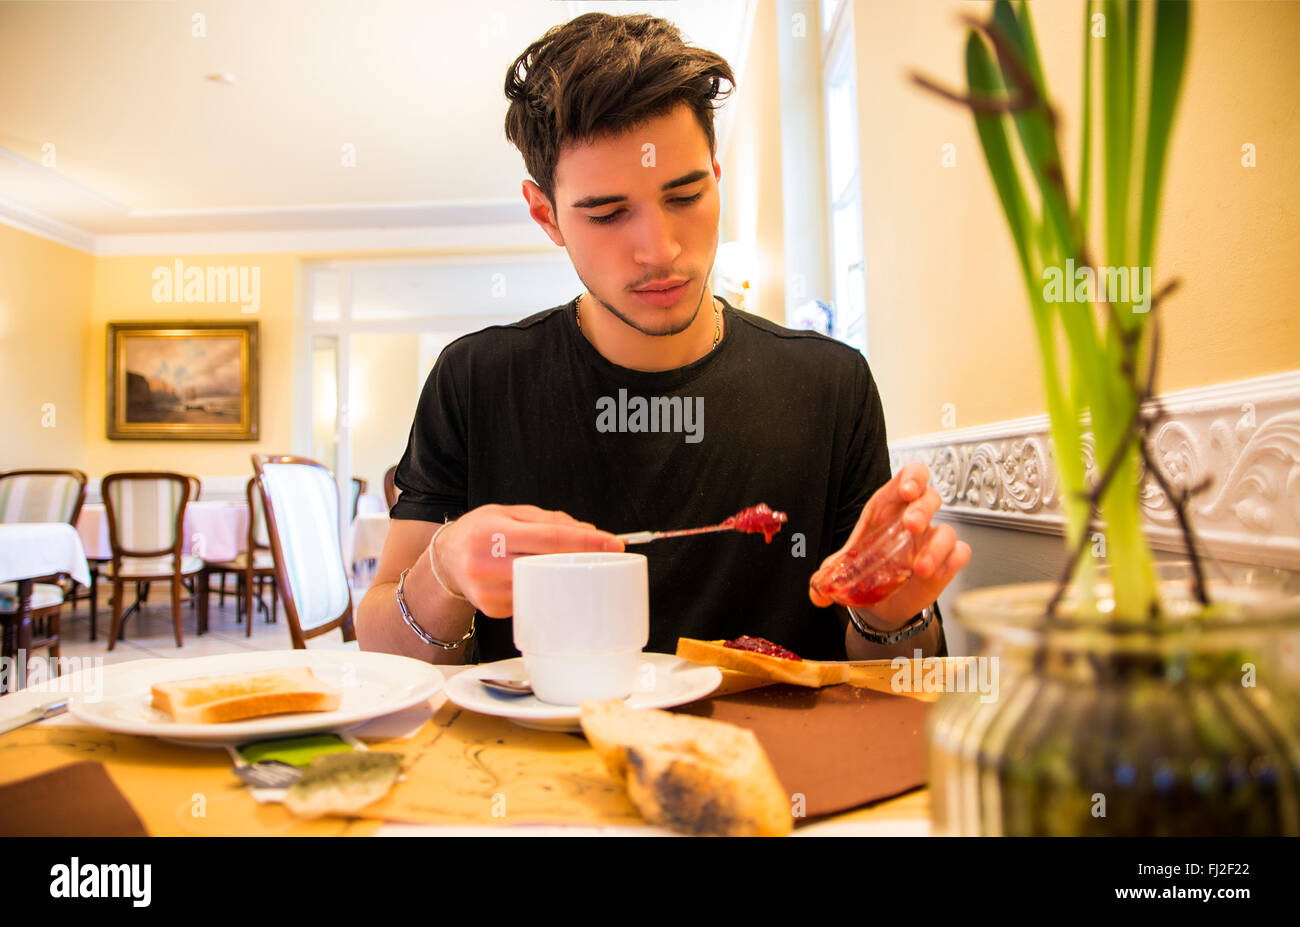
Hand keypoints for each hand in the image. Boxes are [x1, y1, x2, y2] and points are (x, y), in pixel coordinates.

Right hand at [434, 504, 623, 617]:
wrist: (446, 559)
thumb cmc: (480, 532)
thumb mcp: (510, 513)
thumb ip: (549, 520)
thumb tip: (588, 531)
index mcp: (492, 532)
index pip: (551, 538)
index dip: (586, 541)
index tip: (613, 542)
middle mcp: (486, 562)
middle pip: (551, 564)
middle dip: (583, 560)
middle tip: (607, 556)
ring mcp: (488, 590)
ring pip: (544, 586)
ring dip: (568, 578)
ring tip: (577, 566)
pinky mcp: (492, 609)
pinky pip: (532, 600)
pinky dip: (546, 591)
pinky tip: (547, 581)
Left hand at [808, 462, 970, 627]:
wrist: (880, 604)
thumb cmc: (866, 570)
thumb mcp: (842, 570)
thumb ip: (827, 577)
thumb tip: (818, 591)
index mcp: (888, 508)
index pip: (908, 478)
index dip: (913, 477)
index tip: (909, 489)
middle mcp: (913, 519)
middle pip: (930, 498)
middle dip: (922, 509)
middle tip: (912, 525)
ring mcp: (931, 541)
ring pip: (947, 530)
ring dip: (936, 546)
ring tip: (920, 566)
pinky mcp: (945, 562)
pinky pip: (959, 553)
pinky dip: (951, 560)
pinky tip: (937, 571)